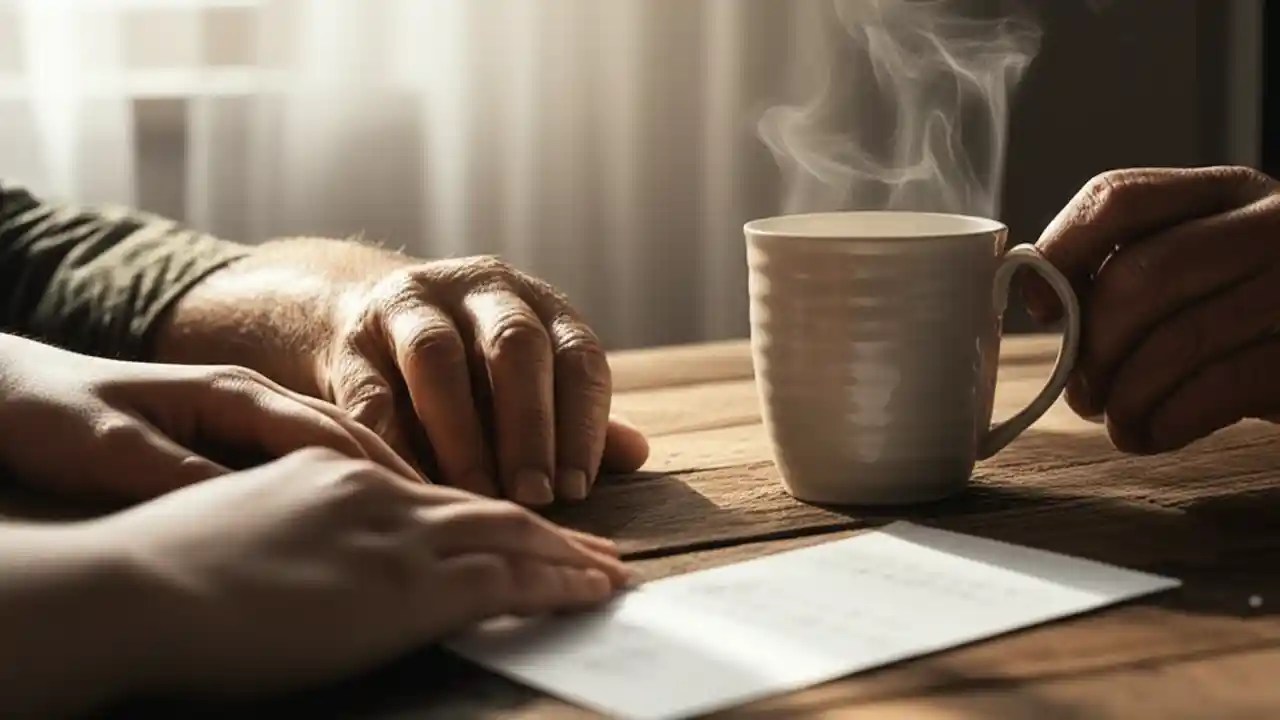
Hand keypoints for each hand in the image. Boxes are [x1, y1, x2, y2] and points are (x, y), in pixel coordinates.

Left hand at [0, 333, 414, 499]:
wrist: (2, 387)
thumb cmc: (48, 413)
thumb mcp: (109, 450)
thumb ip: (180, 475)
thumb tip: (252, 511)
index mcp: (232, 392)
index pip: (328, 432)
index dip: (387, 468)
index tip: (435, 506)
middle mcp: (252, 398)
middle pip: (355, 435)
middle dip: (415, 470)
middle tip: (468, 510)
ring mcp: (247, 417)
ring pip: (342, 449)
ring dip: (395, 478)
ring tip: (446, 517)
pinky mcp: (234, 440)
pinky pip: (313, 464)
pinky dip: (355, 488)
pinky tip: (380, 517)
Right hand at [93, 448, 628, 696]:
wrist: (139, 586)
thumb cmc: (172, 569)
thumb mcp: (249, 524)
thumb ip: (305, 526)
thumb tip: (327, 557)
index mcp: (341, 471)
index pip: (440, 490)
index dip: (494, 511)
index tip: (529, 527)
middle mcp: (380, 490)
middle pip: (489, 506)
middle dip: (551, 533)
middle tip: (599, 551)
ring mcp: (396, 536)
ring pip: (509, 536)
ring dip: (568, 559)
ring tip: (610, 574)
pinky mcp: (404, 586)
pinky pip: (504, 580)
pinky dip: (556, 585)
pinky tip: (590, 593)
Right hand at [156, 243, 648, 504]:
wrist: (357, 317)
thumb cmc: (466, 370)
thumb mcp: (525, 383)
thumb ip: (574, 419)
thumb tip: (639, 455)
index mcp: (538, 305)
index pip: (577, 355)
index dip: (583, 423)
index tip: (577, 489)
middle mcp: (481, 292)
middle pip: (515, 347)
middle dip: (529, 427)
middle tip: (535, 498)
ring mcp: (412, 304)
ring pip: (438, 356)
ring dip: (460, 431)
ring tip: (474, 494)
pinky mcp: (353, 335)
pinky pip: (368, 384)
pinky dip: (385, 434)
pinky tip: (403, 480)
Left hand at [1022, 165, 1279, 452]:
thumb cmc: (1258, 322)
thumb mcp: (1205, 274)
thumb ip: (1136, 266)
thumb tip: (1037, 292)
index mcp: (1229, 192)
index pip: (1118, 196)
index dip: (1059, 250)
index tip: (1036, 303)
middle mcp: (1274, 224)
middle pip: (1141, 277)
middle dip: (1093, 346)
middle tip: (1080, 390)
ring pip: (1176, 340)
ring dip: (1124, 395)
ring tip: (1115, 419)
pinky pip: (1218, 388)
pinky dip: (1164, 422)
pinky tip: (1150, 435)